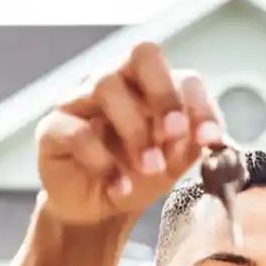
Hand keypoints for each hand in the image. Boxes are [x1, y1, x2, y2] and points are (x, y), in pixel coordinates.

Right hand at [34, 42, 224, 225]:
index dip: (200, 104)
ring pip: (107, 86)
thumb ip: (191, 145)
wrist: (97, 210)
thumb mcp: (173, 164)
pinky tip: (119, 187)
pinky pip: (77, 131)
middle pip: (142, 55)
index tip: (210, 139)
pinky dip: (104, 162)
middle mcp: (117, 82)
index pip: (182, 76)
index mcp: (153, 87)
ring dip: (136, 130)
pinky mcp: (53, 128)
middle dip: (164, 94)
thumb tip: (211, 137)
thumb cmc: (138, 177)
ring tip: (150, 168)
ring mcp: (82, 100)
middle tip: (175, 133)